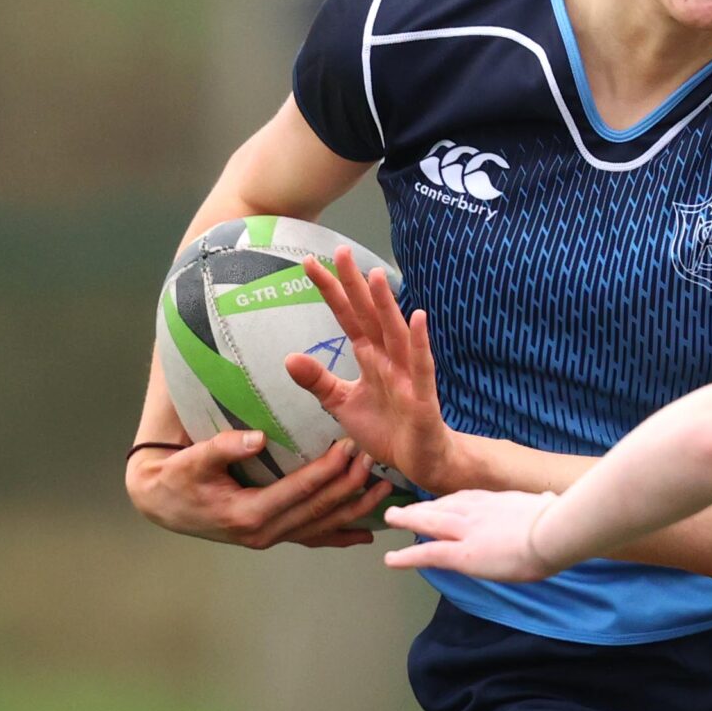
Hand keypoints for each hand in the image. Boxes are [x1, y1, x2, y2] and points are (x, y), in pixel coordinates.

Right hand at [126, 432, 390, 548]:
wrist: (162, 502)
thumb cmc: (178, 477)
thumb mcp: (193, 460)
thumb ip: (224, 448)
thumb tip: (258, 438)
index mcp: (248, 513)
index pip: (299, 490)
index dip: (327, 469)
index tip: (350, 447)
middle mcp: (264, 533)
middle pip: (318, 509)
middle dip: (349, 484)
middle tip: (374, 459)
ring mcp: (270, 538)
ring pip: (322, 527)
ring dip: (355, 510)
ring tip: (384, 490)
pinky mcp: (272, 536)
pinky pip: (312, 538)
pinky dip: (340, 536)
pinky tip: (365, 533)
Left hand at [283, 247, 454, 485]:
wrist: (419, 460)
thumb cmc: (386, 428)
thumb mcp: (341, 403)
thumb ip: (318, 380)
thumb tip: (288, 357)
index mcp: (370, 357)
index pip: (347, 317)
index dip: (330, 292)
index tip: (310, 265)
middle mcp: (389, 358)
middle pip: (369, 315)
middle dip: (355, 285)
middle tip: (341, 251)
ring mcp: (408, 374)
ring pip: (394, 333)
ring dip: (386, 304)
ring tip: (375, 275)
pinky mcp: (423, 395)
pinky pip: (422, 365)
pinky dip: (420, 343)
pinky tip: (418, 318)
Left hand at [384, 490, 558, 581]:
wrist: (556, 529)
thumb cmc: (564, 519)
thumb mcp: (554, 504)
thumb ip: (547, 502)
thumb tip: (553, 497)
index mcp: (501, 501)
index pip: (471, 498)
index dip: (454, 500)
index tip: (444, 501)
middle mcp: (479, 511)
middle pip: (445, 505)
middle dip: (424, 506)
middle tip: (405, 506)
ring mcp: (468, 531)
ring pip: (430, 522)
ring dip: (408, 519)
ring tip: (390, 518)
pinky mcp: (463, 554)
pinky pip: (428, 554)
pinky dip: (406, 557)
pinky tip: (390, 560)